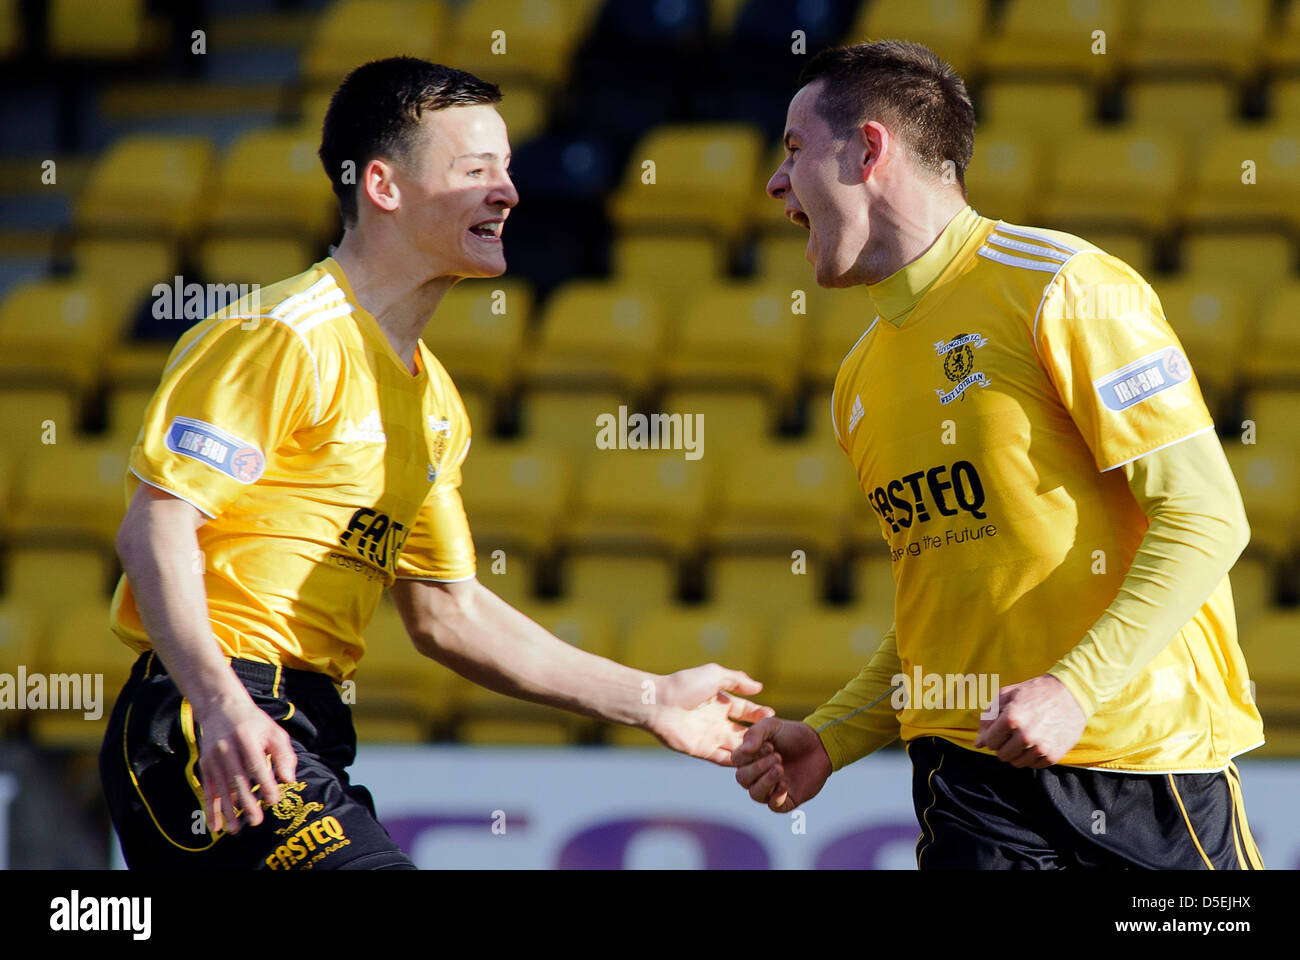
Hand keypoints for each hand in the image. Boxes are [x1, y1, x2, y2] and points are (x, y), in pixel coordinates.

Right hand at [195, 696, 296, 834]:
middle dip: (246, 802)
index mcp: (247, 738)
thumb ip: (284, 755)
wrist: (221, 708)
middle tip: (256, 821)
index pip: (256, 764)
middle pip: (237, 779)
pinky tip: (215, 826)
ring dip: (227, 811)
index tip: (274, 800)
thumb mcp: (274, 732)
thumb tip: (289, 780)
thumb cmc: (255, 724)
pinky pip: (208, 790)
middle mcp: (227, 749)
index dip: (265, 783)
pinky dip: (210, 809)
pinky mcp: (204, 766)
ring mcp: (213, 758)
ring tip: (235, 830)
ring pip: (220, 788)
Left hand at [645, 664, 774, 765]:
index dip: (760, 714)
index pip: (746, 711)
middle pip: (745, 731)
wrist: (659, 703)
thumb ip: (737, 680)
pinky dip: (738, 762)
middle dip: (760, 736)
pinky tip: (752, 763)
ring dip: (752, 751)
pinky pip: (724, 759)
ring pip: (738, 747)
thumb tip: (759, 687)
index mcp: (721, 702)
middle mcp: (718, 721)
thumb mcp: (714, 675)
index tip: (774, 717)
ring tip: (770, 754)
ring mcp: (711, 737)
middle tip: (776, 740)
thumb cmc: (684, 685)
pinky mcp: (703, 751)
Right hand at [732, 717, 830, 811]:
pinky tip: (784, 785)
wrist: (820, 744)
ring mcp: (770, 788)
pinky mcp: (786, 800)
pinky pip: (774, 806)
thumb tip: (743, 751)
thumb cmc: (793, 734)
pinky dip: (776, 797)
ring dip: (766, 782)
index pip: (737, 761)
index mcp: (750, 757)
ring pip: (755, 794)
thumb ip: (755, 734)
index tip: (770, 745)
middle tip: (778, 757)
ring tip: (780, 769)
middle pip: (743, 778)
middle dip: (758, 768)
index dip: (750, 755)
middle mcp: (756, 775)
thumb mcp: (772, 726)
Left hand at [974, 674, 1086, 767]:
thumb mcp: (1006, 695)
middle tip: (1014, 732)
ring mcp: (1040, 748)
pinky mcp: (1053, 756)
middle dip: (1004, 745)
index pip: (989, 742)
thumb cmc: (1034, 692)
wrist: (1071, 694)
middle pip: (1001, 755)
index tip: (1002, 727)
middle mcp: (1025, 736)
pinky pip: (1033, 765)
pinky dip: (1032, 756)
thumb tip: (978, 744)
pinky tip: (1037, 742)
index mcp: (1011, 719)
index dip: (993, 735)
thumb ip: (988, 719)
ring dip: (1017, 752)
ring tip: (1026, 737)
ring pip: (1016, 763)